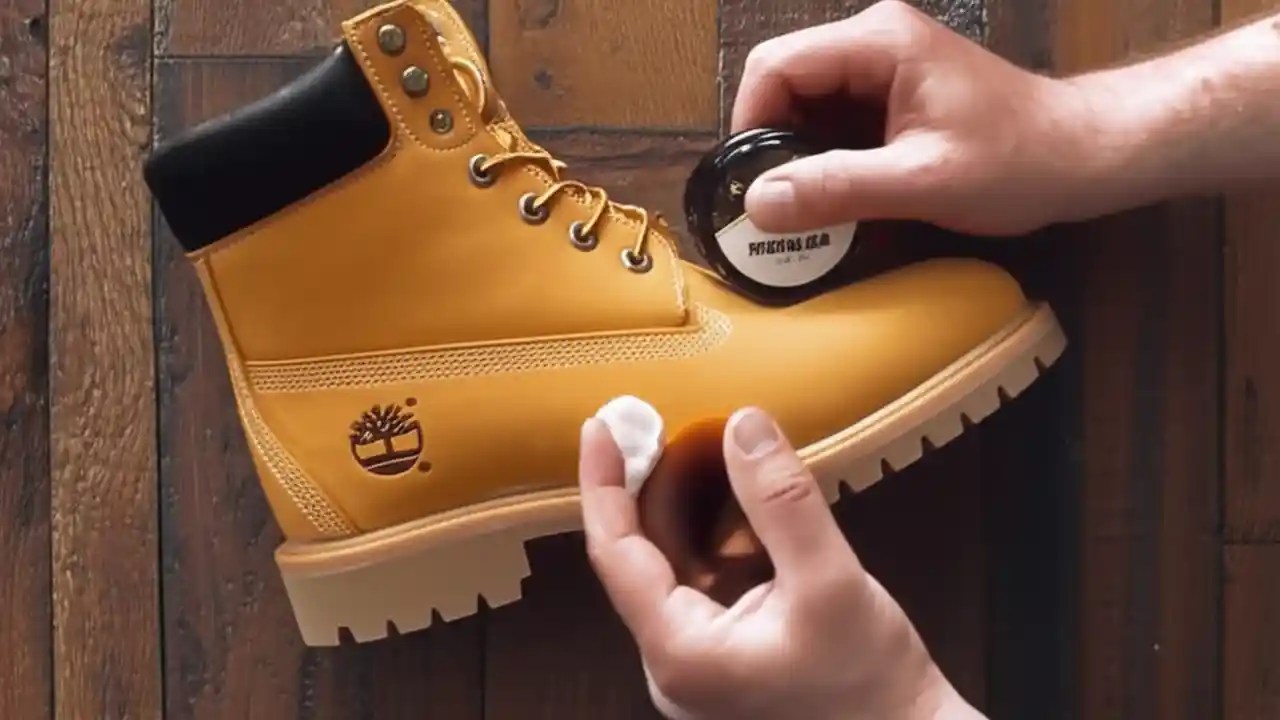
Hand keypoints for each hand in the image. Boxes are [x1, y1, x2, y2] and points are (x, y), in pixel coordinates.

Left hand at [578, 407, 983, 719]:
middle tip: (652, 423)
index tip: (603, 427)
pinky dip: (713, 534)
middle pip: (639, 556)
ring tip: (698, 447)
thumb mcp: (831, 583)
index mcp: (680, 652)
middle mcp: (674, 661)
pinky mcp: (724, 653)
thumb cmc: (870, 686)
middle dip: (646, 485)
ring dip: (684, 505)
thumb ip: (783, 502)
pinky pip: (702, 581)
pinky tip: (735, 497)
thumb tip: (744, 427)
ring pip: (672, 565)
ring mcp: (698, 660)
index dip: (603, 484)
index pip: (615, 554)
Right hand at [733, 0, 1102, 236]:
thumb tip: (759, 203)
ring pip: (803, 107)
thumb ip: (838, 188)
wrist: (1082, 156)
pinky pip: (832, 121)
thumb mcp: (922, 182)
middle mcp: (872, 41)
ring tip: (805, 209)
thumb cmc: (1018, 162)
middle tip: (775, 206)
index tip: (750, 185)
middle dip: (772, 146)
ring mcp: (880, 66)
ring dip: (798, 158)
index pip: (775, 66)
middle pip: (783, 84)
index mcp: (877, 42)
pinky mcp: (889, 94)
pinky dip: (824, 161)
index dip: (749, 125)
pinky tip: (836, 199)